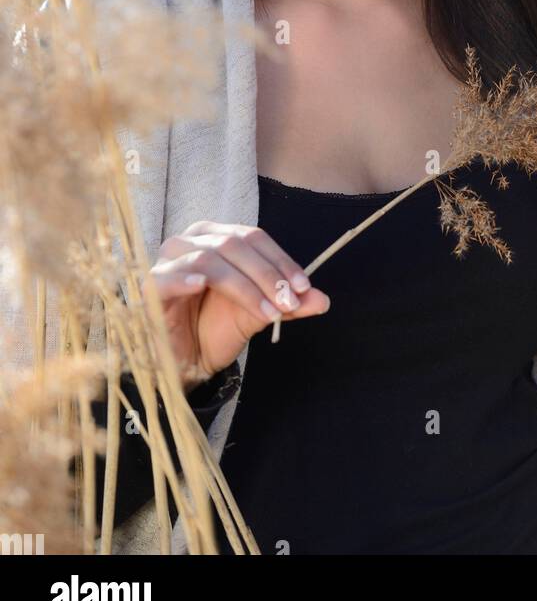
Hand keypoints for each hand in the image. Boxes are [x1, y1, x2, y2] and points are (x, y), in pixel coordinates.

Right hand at [148, 221, 330, 387]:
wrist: (185, 364)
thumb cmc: (216, 329)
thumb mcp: (259, 313)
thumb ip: (289, 304)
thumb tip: (322, 300)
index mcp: (216, 237)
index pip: (253, 237)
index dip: (281, 260)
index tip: (304, 288)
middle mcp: (190, 241)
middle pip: (234, 245)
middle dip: (267, 275)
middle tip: (289, 304)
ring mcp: (167, 262)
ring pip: (209, 260)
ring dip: (243, 286)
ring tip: (266, 312)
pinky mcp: (149, 288)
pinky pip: (165, 277)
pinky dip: (183, 278)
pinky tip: (201, 286)